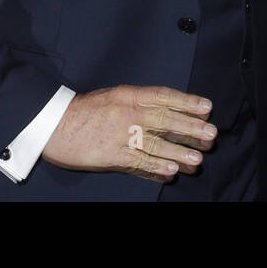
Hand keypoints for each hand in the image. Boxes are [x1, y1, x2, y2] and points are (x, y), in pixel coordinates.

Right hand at [40, 85, 215, 182]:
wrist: (55, 123)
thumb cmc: (87, 110)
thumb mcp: (116, 96)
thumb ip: (140, 102)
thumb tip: (170, 110)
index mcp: (130, 95)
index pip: (164, 96)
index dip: (187, 101)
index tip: (207, 107)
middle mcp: (128, 112)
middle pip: (165, 119)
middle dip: (190, 128)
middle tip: (211, 135)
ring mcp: (120, 134)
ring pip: (155, 143)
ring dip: (178, 152)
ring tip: (197, 160)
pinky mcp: (111, 154)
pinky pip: (137, 162)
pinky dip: (155, 167)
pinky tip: (170, 172)